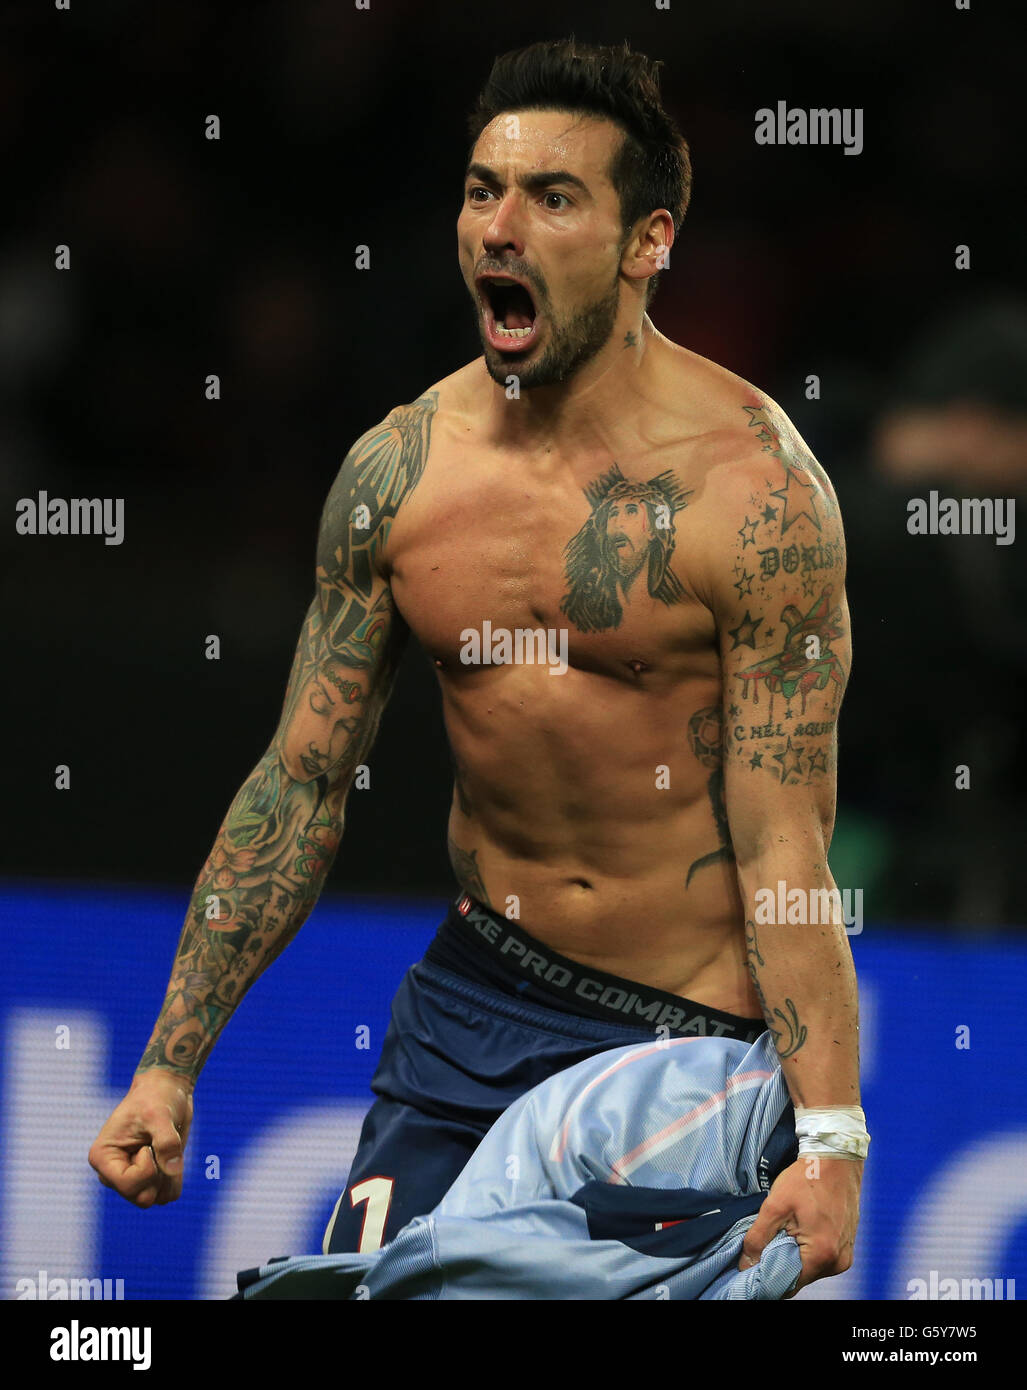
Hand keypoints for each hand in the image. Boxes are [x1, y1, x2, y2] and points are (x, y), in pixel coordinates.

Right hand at [88, 1069, 193, 1207]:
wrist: (167, 1091)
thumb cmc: (156, 1098)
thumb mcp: (160, 1114)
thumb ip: (166, 1141)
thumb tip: (172, 1169)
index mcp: (102, 1158)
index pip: (127, 1185)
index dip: (147, 1168)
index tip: (148, 1144)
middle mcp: (112, 1174)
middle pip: (142, 1198)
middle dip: (158, 1174)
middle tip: (156, 1146)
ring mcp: (130, 1179)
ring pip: (155, 1200)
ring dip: (167, 1176)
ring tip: (163, 1149)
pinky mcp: (148, 1180)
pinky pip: (167, 1195)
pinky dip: (175, 1178)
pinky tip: (171, 1156)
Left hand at [738, 1155, 861, 1293]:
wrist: (836, 1158)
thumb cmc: (807, 1178)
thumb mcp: (775, 1205)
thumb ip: (758, 1238)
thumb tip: (745, 1264)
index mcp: (822, 1254)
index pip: (789, 1284)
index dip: (768, 1277)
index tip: (752, 1267)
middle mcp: (838, 1261)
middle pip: (800, 1278)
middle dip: (780, 1266)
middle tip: (765, 1245)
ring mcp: (845, 1254)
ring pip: (810, 1269)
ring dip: (794, 1257)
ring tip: (783, 1233)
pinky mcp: (847, 1245)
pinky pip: (822, 1259)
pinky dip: (807, 1250)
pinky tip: (797, 1231)